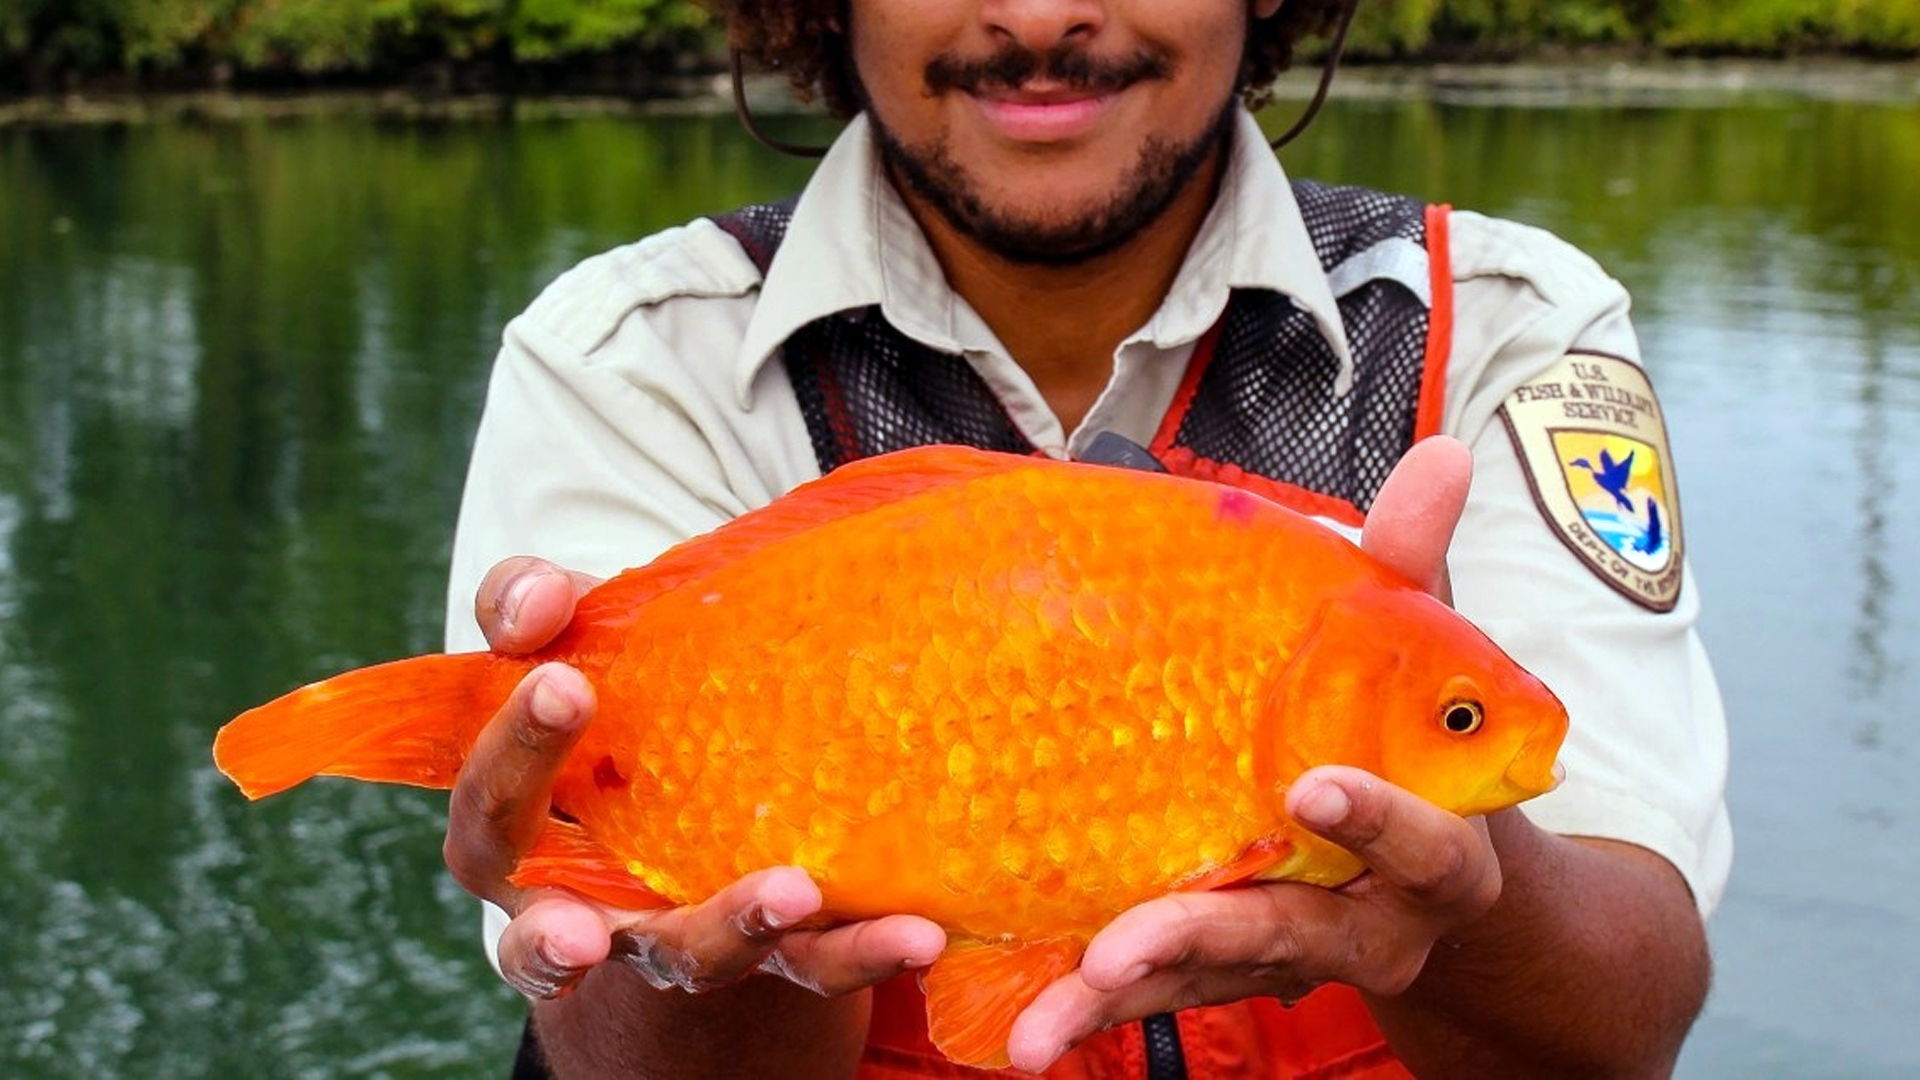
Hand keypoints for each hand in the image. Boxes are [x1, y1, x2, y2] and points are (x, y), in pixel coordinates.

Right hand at [442, 556, 945, 1001]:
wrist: (705, 782)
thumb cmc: (619, 703)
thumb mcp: (569, 643)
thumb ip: (530, 604)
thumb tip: (535, 603)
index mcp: (517, 840)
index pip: (490, 814)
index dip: (515, 754)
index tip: (562, 682)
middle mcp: (588, 911)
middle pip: (556, 937)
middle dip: (563, 938)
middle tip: (583, 932)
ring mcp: (685, 938)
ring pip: (698, 960)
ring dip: (742, 934)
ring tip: (795, 894)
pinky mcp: (779, 950)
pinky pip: (818, 963)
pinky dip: (863, 952)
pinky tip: (915, 932)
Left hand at [1005, 436, 1495, 1071]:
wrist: (1416, 875)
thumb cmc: (1406, 744)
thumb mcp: (1415, 661)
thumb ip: (1417, 571)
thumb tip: (1447, 451)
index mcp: (1437, 858)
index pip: (1425, 848)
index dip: (1379, 824)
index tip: (1315, 791)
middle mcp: (1368, 927)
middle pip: (1297, 942)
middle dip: (1211, 937)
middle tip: (1128, 942)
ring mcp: (1285, 960)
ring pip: (1209, 981)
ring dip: (1131, 993)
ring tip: (1061, 1000)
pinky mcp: (1217, 971)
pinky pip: (1153, 994)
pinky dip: (1088, 1005)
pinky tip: (1025, 1022)